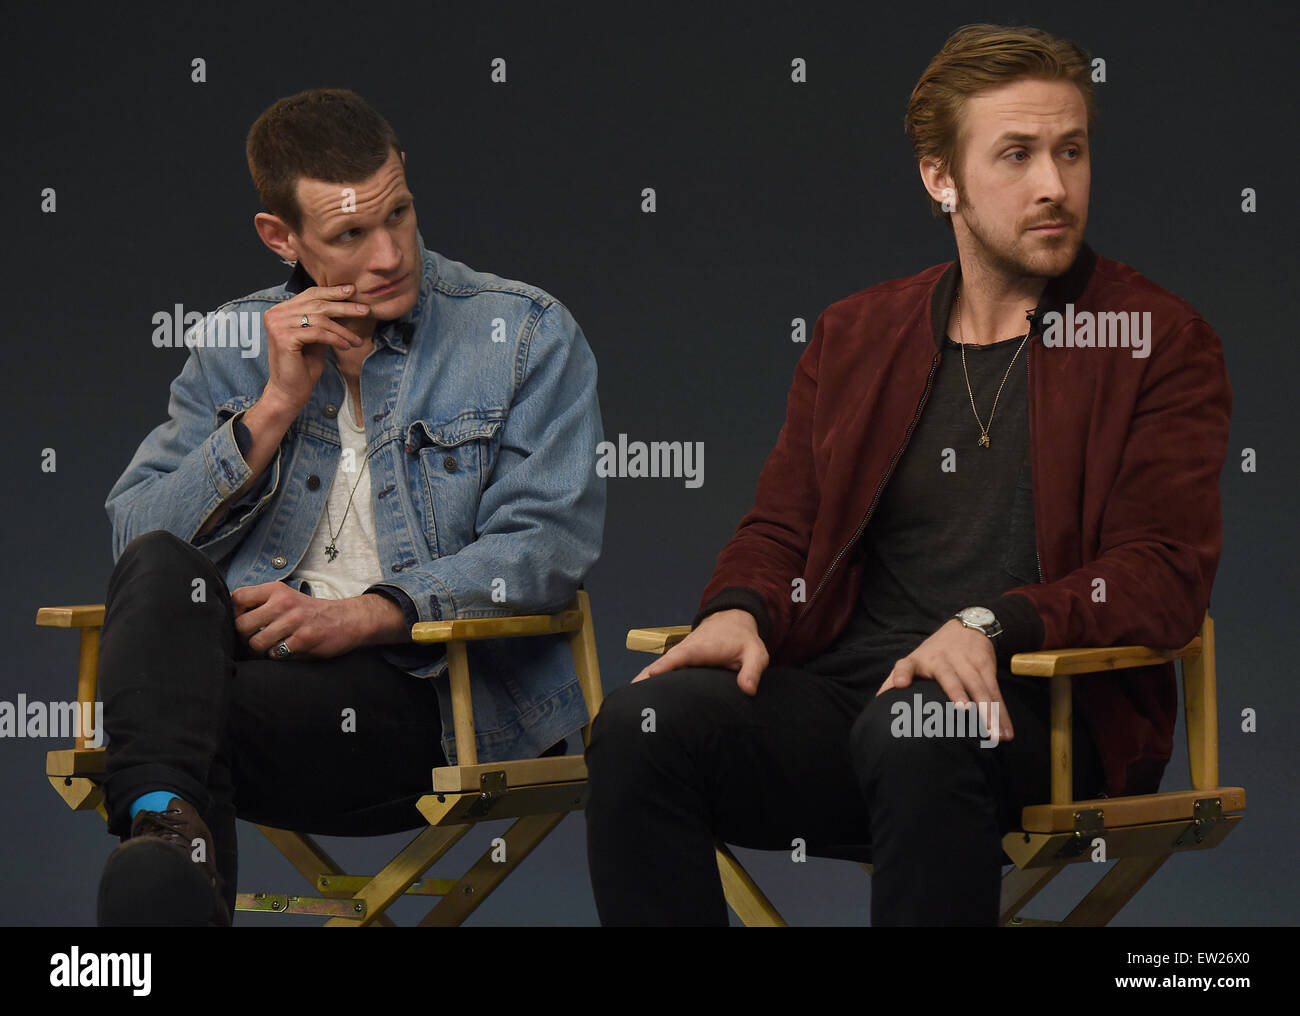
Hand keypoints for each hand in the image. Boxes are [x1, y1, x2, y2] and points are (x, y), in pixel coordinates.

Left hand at [232, 581, 373, 658]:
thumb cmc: (312, 612)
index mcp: (276, 590)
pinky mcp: (303, 639)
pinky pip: (276, 654)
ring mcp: (294, 621)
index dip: (233, 614)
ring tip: (272, 647)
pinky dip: (278, 656)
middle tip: (255, 640)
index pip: (238, 598)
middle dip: (245, 638)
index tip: (242, 622)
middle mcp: (283, 602)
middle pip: (242, 625)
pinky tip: (288, 650)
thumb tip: (230, 616)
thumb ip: (262, 603)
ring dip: (261, 651)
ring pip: (256, 643)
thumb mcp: (287, 598)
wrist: (348, 619)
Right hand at [261, 284, 372, 412]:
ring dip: (343, 330)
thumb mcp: (317, 337)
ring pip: (320, 320)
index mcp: (281, 310)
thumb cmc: (303, 366)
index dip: (332, 292)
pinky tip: (347, 346)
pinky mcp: (284, 338)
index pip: (310, 294)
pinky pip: (318, 333)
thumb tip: (348, 303)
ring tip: (357, 341)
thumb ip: (325, 320)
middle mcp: (276, 314)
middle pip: (317, 304)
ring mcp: (278, 325)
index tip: (353, 291)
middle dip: (344, 307)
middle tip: (365, 310)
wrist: (289, 391)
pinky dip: (335, 339)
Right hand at [631, 609, 768, 694]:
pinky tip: (638, 702)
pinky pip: (659, 675)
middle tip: (628, 705)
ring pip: (654, 672)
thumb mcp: (755, 654)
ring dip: (641, 686)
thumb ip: (752, 671)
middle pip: (657, 668)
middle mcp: (682, 653)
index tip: (649, 679)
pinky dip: (647, 685)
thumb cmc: (743, 640)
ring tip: (626, 708)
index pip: (676, 659)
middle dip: (642, 683)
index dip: (662, 668)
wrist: (732, 621)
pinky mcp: (677, 664)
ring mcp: (677, 658)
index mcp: (698, 649)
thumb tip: (747, 690)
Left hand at [875, 618, 1013, 740]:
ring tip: (994, 735)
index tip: (899, 683)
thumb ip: (895, 681)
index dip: (901, 673)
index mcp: (918, 661)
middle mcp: (942, 659)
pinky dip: (1002, 714)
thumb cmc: (933, 655)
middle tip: (962, 710)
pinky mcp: (985, 666)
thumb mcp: (913, 662)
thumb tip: (877, 707)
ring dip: (988, 711)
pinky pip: (995, 692)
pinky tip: (1006, 733)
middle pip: (949, 676)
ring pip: (978, 687)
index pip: (905, 664)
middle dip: (956, 692)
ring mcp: (965, 662)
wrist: (966, 628)